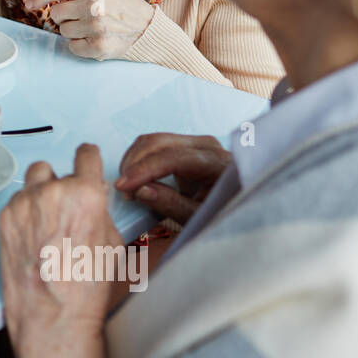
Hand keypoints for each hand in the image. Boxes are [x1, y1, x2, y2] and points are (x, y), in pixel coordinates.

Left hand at [0, 143, 121, 350]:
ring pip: (31, 182)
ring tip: (47, 224)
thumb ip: (100, 210)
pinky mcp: (3, 219)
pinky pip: (16, 203)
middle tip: (65, 211)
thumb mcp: (112, 243)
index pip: (85, 154)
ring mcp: (23, 205)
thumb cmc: (85, 289)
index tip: (85, 162)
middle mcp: (51, 192)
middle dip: (61, 185)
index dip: (87, 160)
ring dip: (39, 194)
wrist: (53, 316)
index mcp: (85, 194)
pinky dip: (24, 214)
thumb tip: (93, 198)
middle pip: (55, 169)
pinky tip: (33, 238)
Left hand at [24, 0, 154, 59]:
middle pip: (56, 14)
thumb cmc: (120, 3)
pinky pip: (73, 47)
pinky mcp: (99, 46)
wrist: (147, 27)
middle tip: (81, 15)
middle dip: (64, 16)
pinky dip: (80, 46)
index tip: (28, 5)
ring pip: (63, 32)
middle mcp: (95, 5)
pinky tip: (93, 38)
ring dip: (72, 31)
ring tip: (90, 27)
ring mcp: (97, 27)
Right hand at [114, 132, 230, 222]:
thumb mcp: (200, 216)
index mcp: (217, 163)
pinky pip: (154, 144)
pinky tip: (135, 177)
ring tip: (129, 187)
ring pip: (152, 140)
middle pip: (158, 143)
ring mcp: (195, 142)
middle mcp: (206, 145)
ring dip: (133, 161)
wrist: (235, 206)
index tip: (122, 186)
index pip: (173, 159)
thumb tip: (140, 190)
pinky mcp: (185, 145)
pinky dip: (139, 158)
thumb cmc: (222, 213)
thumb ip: (171, 204)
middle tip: (124, 191)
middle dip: (134, 165)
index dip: (144, 171)